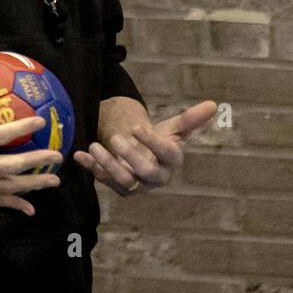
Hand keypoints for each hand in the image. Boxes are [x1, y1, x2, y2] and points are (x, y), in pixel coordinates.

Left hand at [73, 98, 216, 197]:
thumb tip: (213, 104)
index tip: (138, 127)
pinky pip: (104, 180)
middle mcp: (157, 178)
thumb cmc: (162, 140)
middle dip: (130, 156)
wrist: (144, 154)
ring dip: (107, 164)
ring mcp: (137, 185)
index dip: (153, 143)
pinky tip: (78, 155)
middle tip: (116, 138)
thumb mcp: (174, 128)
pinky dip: (91, 168)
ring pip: (123, 180)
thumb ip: (191, 118)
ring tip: (93, 145)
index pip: (167, 155)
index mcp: (173, 161)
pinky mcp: (118, 188)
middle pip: (145, 173)